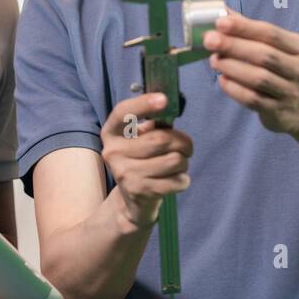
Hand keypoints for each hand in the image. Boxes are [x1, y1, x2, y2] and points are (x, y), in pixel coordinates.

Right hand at [101, 93, 192, 229]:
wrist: (131, 199)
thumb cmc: (141, 160)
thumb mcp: (141, 139)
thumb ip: (153, 124)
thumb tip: (171, 107)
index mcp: (111, 132)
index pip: (123, 112)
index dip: (143, 104)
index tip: (164, 99)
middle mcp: (112, 152)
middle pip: (160, 139)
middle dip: (183, 142)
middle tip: (187, 146)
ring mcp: (124, 173)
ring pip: (173, 160)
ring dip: (184, 161)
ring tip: (179, 164)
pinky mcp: (139, 191)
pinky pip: (176, 181)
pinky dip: (183, 179)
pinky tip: (176, 179)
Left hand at [204, 13, 298, 134]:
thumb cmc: (284, 70)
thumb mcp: (278, 49)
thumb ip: (252, 31)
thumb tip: (223, 11)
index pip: (271, 33)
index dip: (244, 27)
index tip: (220, 22)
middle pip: (264, 55)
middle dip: (234, 46)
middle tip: (209, 40)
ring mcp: (290, 92)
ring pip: (259, 78)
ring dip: (232, 67)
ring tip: (215, 60)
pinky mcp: (278, 111)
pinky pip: (253, 100)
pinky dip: (234, 89)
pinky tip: (223, 80)